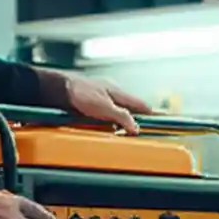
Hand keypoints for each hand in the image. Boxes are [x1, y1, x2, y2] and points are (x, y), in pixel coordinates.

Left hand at [35, 67, 154, 134]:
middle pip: (129, 107)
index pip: (140, 104)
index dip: (150, 113)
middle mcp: (111, 93)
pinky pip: (104, 113)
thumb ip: (121, 117)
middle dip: (136, 118)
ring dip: (121, 119)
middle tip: (143, 127)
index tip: (160, 119)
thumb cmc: (79, 92)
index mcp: (118, 92)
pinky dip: (108, 119)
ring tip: (124, 130)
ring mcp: (100, 97)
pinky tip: (104, 125)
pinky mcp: (89, 102)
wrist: (58, 88)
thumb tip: (135, 127)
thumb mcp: (104, 107)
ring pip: (116, 110)